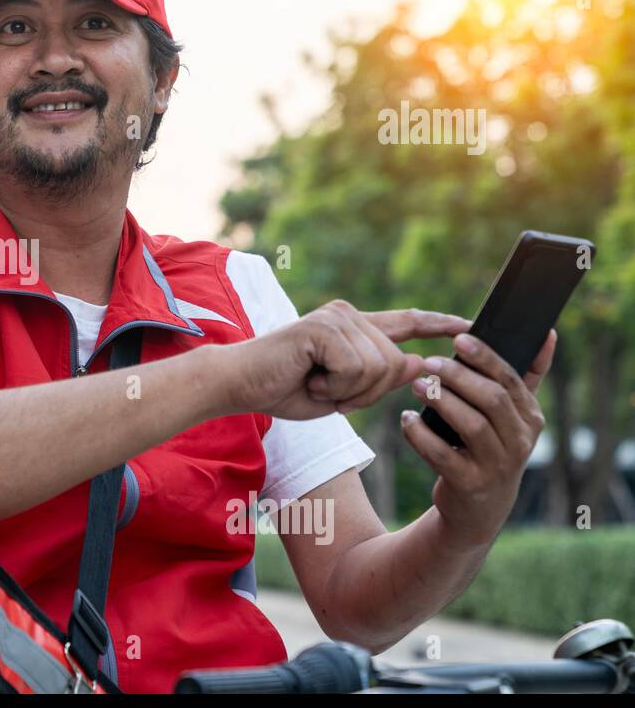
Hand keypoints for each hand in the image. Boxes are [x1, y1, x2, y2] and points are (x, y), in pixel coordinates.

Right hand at [219, 300, 471, 419]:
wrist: (239, 384)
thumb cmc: (283, 388)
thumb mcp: (341, 392)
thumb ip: (379, 379)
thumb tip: (418, 362)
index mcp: (353, 328)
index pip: (405, 321)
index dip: (438, 324)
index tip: (468, 326)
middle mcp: (348, 314)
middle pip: (395, 362)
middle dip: (368, 393)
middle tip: (328, 393)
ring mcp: (337, 317)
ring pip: (379, 368)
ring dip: (349, 391)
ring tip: (316, 384)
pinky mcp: (324, 327)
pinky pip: (356, 369)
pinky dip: (334, 387)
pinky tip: (309, 379)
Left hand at [401, 330, 555, 546]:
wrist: (478, 508)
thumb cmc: (490, 447)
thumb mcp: (512, 417)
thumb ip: (526, 377)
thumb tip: (547, 334)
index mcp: (530, 418)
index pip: (511, 380)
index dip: (485, 358)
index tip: (459, 339)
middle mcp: (520, 442)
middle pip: (492, 399)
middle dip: (459, 376)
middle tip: (429, 362)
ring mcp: (497, 466)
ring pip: (471, 425)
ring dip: (441, 401)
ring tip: (416, 385)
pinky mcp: (470, 484)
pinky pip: (442, 455)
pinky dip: (420, 435)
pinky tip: (406, 419)